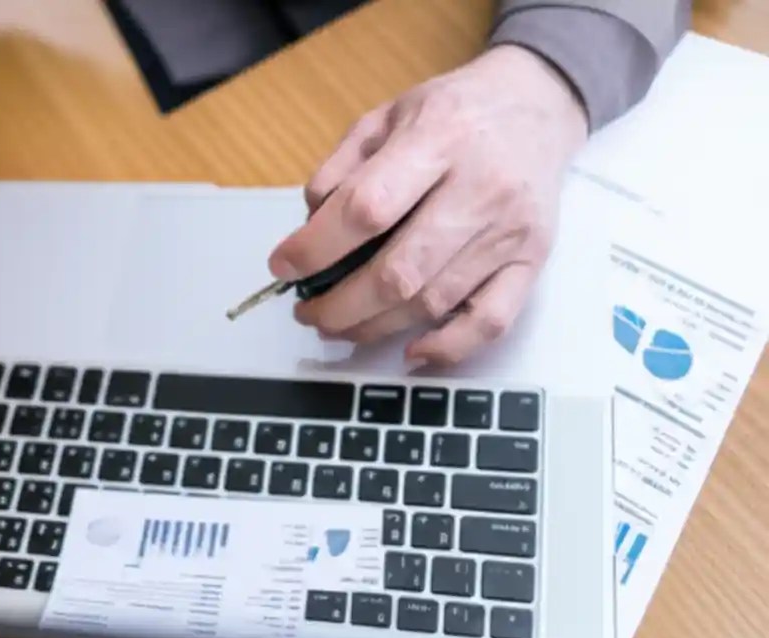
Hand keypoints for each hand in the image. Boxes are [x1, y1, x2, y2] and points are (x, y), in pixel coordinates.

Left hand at [270, 45, 588, 364]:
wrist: (536, 104)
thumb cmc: (455, 113)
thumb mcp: (386, 116)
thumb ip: (341, 169)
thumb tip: (307, 231)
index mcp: (438, 139)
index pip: (367, 209)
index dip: (315, 248)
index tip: (284, 266)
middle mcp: (480, 188)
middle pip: (399, 272)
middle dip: (339, 306)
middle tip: (308, 312)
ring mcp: (509, 231)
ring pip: (433, 302)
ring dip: (374, 327)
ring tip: (338, 325)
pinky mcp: (532, 261)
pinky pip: (490, 322)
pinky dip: (447, 347)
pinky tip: (410, 350)